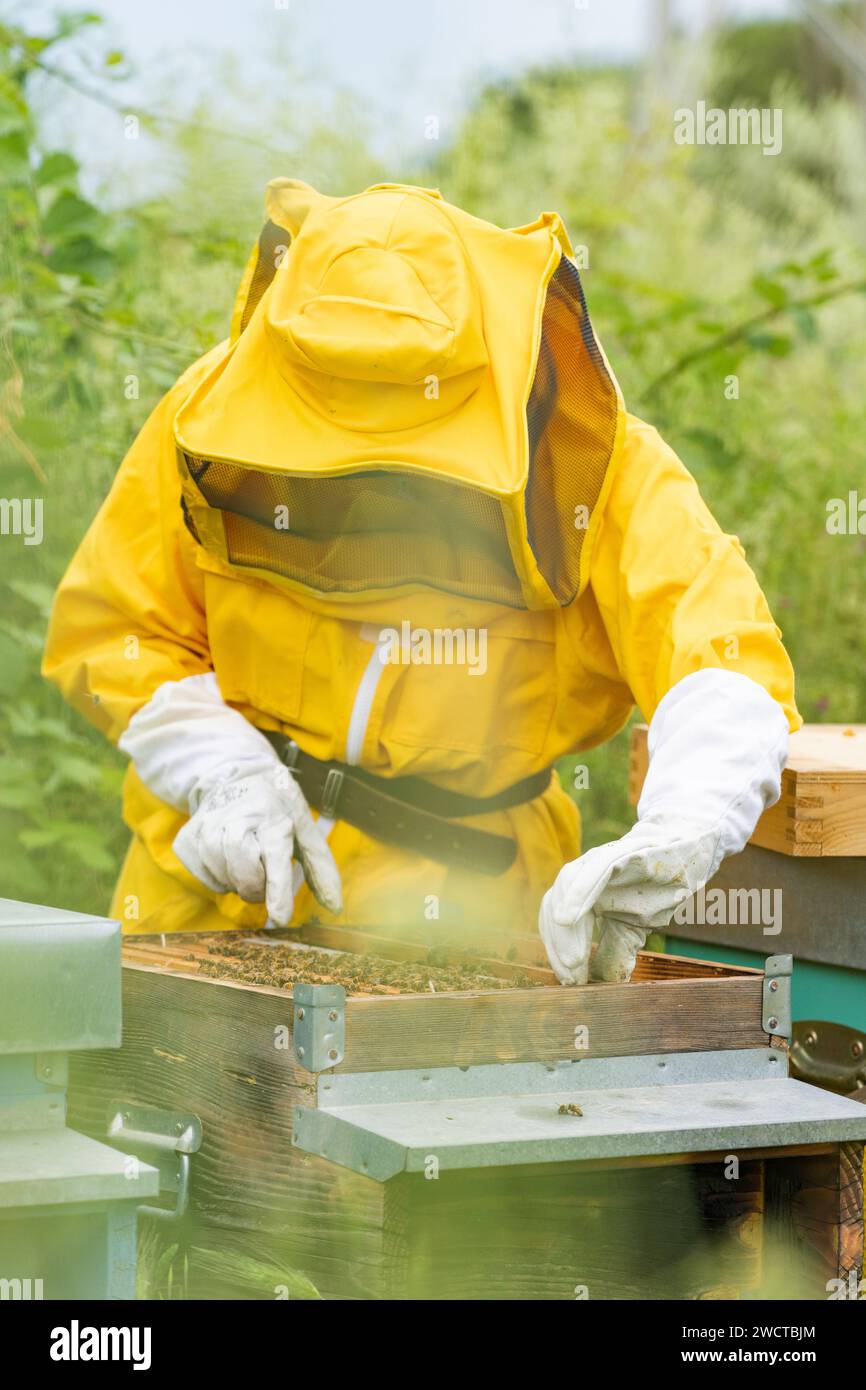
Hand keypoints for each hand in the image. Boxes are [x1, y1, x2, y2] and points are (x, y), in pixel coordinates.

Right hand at [172, 765, 342, 925]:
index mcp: (273, 819)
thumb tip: (335, 907)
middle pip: (246, 877)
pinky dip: (220, 876)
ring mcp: (207, 829)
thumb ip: (321, 868)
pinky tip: (227, 854)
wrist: (234, 775)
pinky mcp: (186, 839)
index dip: (278, 891)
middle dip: (259, 888)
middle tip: (265, 872)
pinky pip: (206, 879)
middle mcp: (238, 821)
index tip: (281, 918)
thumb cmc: (276, 807)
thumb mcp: (304, 828)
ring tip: (247, 856)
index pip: (275, 859)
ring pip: (225, 880)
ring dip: (240, 880)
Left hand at [539, 819, 717, 984]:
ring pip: (567, 885)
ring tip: (573, 959)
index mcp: (582, 891)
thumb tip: (603, 983)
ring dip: (566, 926)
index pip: (557, 920)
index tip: (569, 979)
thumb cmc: (658, 887)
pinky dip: (578, 892)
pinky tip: (567, 916)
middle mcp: (584, 873)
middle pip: (555, 904)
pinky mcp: (622, 850)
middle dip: (559, 942)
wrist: (689, 848)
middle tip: (571, 974)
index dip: (558, 949)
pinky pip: (594, 869)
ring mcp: (601, 858)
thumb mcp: (634, 925)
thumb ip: (615, 949)